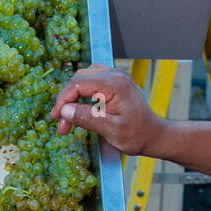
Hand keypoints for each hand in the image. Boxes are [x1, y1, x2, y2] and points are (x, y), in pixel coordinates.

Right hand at [51, 64, 165, 154]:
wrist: (154, 135)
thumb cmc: (136, 135)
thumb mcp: (110, 130)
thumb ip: (86, 117)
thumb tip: (64, 110)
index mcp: (114, 84)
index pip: (78, 84)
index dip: (63, 100)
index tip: (56, 118)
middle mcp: (115, 75)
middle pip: (79, 78)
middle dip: (66, 100)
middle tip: (62, 124)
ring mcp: (116, 76)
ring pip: (84, 78)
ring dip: (73, 97)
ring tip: (69, 119)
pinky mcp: (116, 82)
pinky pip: (93, 81)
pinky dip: (82, 94)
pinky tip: (80, 109)